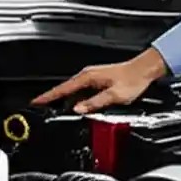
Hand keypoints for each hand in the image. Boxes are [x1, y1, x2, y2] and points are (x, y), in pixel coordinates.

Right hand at [30, 48, 168, 113]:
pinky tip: (76, 106)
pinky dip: (75, 98)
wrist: (145, 70)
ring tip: (54, 109)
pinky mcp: (98, 81)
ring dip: (64, 99)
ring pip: (73, 91)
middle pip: (64, 90)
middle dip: (52, 99)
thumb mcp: (114, 95)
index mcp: (88, 77)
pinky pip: (81, 91)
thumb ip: (94, 103)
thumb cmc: (133, 79)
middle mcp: (88, 75)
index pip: (62, 89)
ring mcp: (92, 78)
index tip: (36, 102)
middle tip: (41, 108)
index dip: (48, 96)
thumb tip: (79, 109)